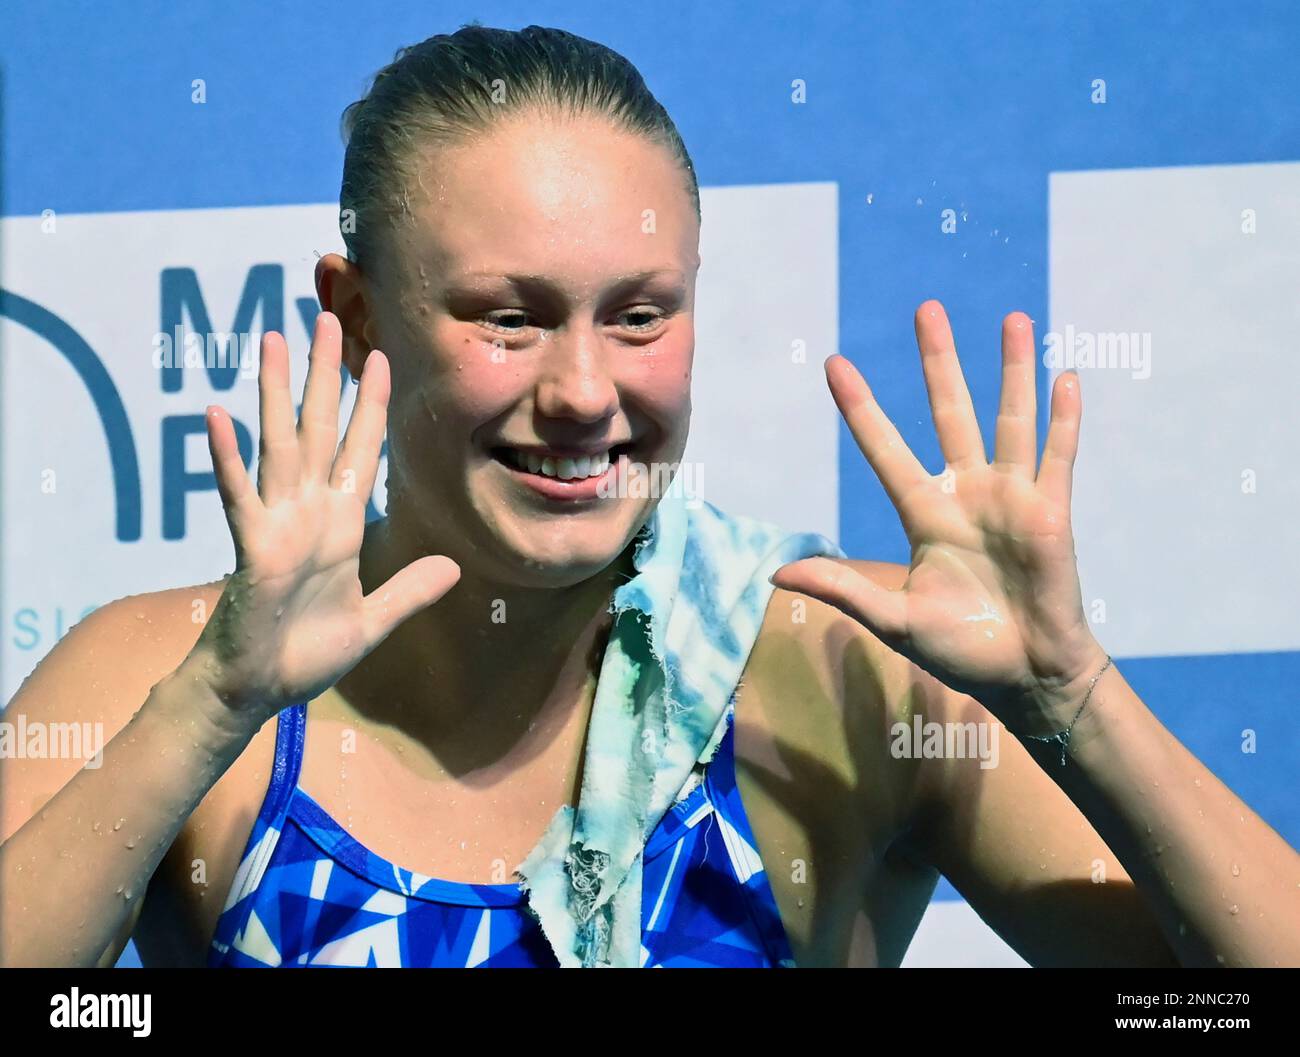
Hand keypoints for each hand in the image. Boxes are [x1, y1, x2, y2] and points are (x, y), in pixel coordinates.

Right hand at [190, 312, 459, 725]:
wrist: (259, 691)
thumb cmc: (306, 653)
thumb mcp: (374, 620)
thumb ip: (410, 590)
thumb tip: (452, 567)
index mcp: (340, 526)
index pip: (360, 452)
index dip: (371, 407)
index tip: (380, 359)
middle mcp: (309, 513)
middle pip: (320, 430)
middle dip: (327, 376)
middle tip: (328, 318)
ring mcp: (277, 525)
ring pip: (280, 445)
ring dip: (278, 394)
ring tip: (274, 340)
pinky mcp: (251, 549)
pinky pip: (238, 496)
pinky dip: (228, 458)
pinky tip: (218, 415)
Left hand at [772, 300, 1106, 733]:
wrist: (1026, 676)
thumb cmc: (960, 651)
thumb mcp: (893, 620)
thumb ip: (844, 588)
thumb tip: (776, 573)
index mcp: (924, 514)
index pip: (885, 449)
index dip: (861, 409)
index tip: (835, 364)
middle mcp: (966, 493)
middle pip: (949, 413)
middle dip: (938, 362)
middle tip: (926, 309)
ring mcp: (1010, 497)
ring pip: (1009, 418)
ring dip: (1012, 370)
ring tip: (1010, 320)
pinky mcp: (1051, 510)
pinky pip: (1058, 455)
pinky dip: (1063, 418)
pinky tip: (1064, 375)